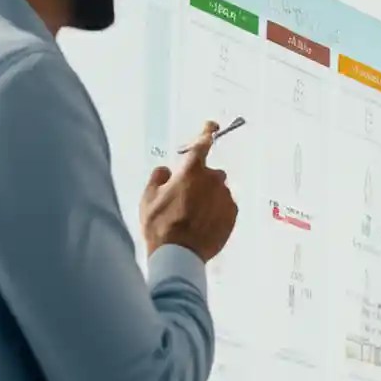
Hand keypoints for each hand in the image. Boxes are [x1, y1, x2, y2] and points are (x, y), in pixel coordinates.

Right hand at [140, 121, 238, 260]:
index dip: (206, 132)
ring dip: (207, 197)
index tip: (212, 126)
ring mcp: (225, 198)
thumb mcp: (148, 198)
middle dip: (199, 180)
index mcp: (192, 171)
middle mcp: (213, 181)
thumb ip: (158, 178)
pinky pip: (224, 206)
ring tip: (191, 217)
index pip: (202, 145)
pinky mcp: (233, 215)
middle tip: (184, 198)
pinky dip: (215, 210)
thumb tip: (166, 170)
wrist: (180, 255)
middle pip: (209, 173)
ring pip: (217, 191)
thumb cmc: (160, 225)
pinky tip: (201, 224)